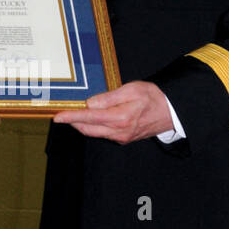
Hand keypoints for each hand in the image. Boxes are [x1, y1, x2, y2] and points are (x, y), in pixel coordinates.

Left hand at [53, 80, 172, 143]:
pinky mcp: (124, 139)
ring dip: (82, 125)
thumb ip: (109, 97)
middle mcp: (119, 131)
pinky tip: (91, 118)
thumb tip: (90, 103)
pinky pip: (104, 134)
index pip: (89, 118)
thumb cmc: (153, 97)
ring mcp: (121, 137)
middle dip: (73, 122)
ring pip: (95, 133)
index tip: (57, 117)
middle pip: (88, 129)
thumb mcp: (132, 90)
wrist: (171, 112)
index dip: (71, 117)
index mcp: (120, 118)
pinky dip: (94, 127)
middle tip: (60, 115)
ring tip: (73, 115)